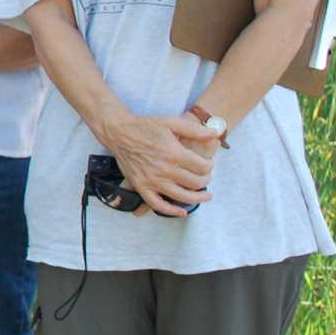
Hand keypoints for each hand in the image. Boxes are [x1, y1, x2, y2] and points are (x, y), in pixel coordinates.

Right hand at [103, 111, 218, 216]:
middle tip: (206, 176)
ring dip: (198, 198)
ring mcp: (152, 180)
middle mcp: (164, 169)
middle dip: (206, 180)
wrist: (119, 133)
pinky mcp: (141, 187)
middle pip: (195, 183)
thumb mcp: (171, 122)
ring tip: (206, 196)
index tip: (208, 164)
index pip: (202, 167)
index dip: (210, 166)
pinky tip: (182, 212)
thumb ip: (195, 130)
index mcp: (173, 153)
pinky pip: (158, 205)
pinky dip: (172, 211)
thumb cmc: (145, 126)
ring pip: (182, 197)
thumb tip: (216, 133)